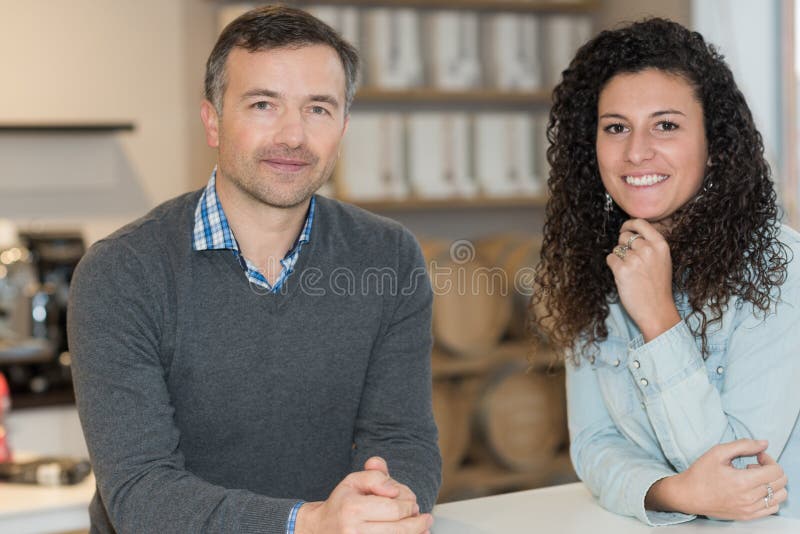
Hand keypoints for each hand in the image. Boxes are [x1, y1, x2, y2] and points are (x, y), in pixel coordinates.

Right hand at [295, 456, 432, 533]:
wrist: (320, 529)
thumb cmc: (341, 503)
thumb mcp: (353, 481)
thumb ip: (375, 476)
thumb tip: (393, 490)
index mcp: (353, 509)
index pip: (394, 509)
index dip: (409, 506)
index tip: (414, 504)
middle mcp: (353, 532)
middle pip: (399, 530)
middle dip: (417, 524)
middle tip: (425, 519)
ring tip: (424, 529)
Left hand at [606, 219, 679, 341]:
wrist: (657, 310)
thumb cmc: (658, 287)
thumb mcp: (662, 260)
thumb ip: (650, 246)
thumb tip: (631, 233)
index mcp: (660, 245)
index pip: (640, 223)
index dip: (629, 225)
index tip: (624, 229)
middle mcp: (648, 249)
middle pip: (625, 236)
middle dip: (623, 246)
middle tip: (630, 261)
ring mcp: (635, 259)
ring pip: (617, 249)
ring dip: (619, 258)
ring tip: (630, 272)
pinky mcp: (622, 270)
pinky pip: (610, 259)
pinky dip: (613, 266)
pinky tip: (622, 276)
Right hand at [645, 439, 787, 519]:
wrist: (688, 495)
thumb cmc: (701, 473)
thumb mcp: (718, 452)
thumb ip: (743, 445)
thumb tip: (764, 444)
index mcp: (743, 481)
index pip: (775, 471)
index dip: (769, 459)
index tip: (757, 456)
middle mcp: (749, 498)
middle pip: (780, 483)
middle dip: (771, 469)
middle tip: (755, 465)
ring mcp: (750, 509)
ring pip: (780, 496)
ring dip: (772, 484)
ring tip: (755, 479)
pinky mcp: (748, 516)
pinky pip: (772, 508)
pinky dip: (770, 497)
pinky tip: (754, 490)